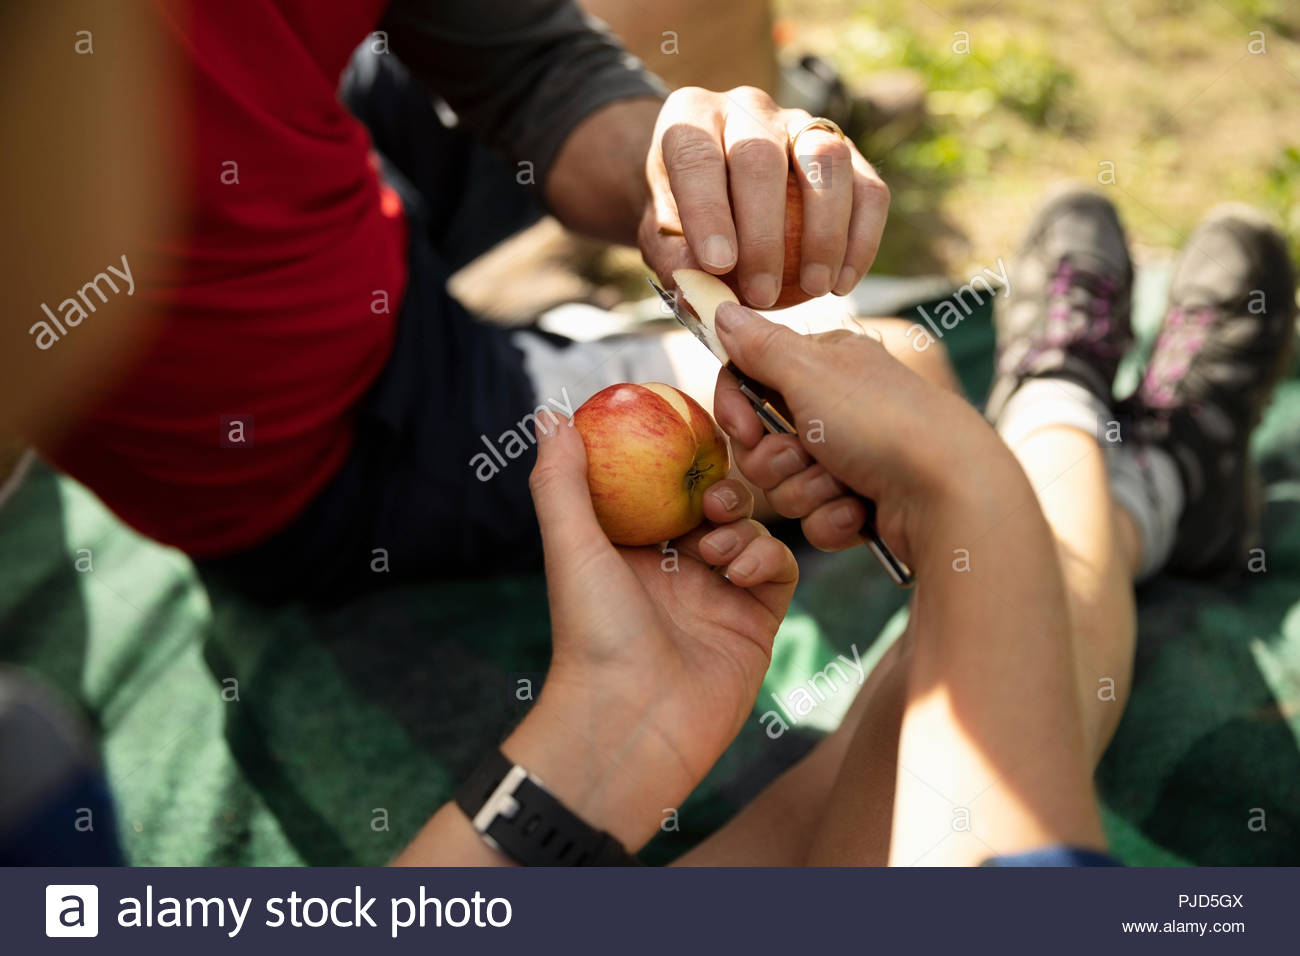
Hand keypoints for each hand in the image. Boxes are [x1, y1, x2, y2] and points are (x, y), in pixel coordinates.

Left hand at [508, 414, 797, 848]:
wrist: (631, 722)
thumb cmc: (591, 635)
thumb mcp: (571, 548)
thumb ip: (561, 480)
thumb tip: (551, 413)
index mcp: (633, 547)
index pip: (665, 483)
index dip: (682, 454)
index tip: (693, 429)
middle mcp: (678, 566)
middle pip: (717, 500)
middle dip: (721, 486)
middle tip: (710, 497)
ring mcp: (719, 593)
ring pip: (752, 528)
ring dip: (741, 524)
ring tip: (713, 548)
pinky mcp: (756, 620)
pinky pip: (778, 568)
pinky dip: (765, 557)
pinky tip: (736, 572)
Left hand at [639, 86, 889, 306]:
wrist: (719, 190)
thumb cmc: (685, 217)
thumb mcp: (663, 235)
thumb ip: (675, 259)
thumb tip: (700, 291)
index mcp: (690, 119)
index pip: (696, 157)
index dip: (707, 211)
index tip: (719, 265)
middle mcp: (747, 108)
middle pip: (760, 157)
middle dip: (764, 232)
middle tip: (762, 293)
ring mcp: (801, 122)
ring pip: (826, 160)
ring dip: (824, 232)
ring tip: (814, 288)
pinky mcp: (845, 148)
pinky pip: (868, 188)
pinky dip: (861, 239)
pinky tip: (842, 283)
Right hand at [710, 303, 1016, 565]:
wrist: (948, 490)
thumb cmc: (880, 422)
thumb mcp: (810, 371)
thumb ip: (759, 346)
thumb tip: (722, 310)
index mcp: (824, 366)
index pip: (749, 382)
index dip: (736, 411)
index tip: (744, 430)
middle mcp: (836, 408)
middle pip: (761, 443)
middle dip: (778, 460)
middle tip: (809, 454)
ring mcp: (850, 458)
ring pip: (786, 486)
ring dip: (808, 491)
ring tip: (846, 484)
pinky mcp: (861, 504)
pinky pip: (815, 520)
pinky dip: (833, 519)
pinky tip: (862, 512)